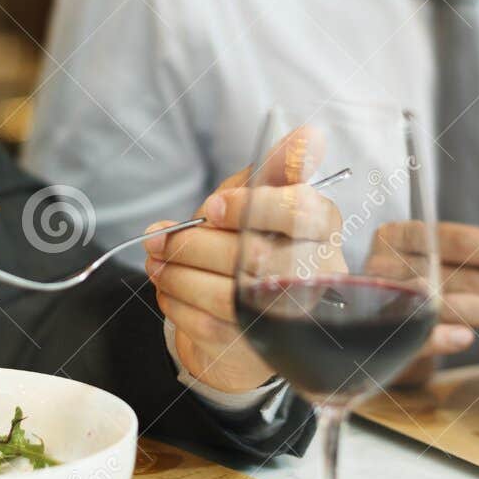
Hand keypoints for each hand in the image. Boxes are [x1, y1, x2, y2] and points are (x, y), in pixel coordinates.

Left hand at [142, 135, 334, 392]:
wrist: (257, 304)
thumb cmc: (261, 235)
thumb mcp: (267, 193)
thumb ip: (278, 165)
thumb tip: (308, 136)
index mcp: (323, 224)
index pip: (299, 213)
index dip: (251, 207)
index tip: (213, 205)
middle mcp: (317, 272)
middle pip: (255, 257)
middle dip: (194, 245)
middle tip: (157, 237)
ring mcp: (291, 314)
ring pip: (227, 295)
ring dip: (178, 275)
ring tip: (156, 260)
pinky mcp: (259, 343)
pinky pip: (209, 323)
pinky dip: (178, 302)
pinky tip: (169, 287)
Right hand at [368, 222, 478, 385]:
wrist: (359, 335)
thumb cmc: (405, 293)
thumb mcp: (435, 266)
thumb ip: (468, 253)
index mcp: (400, 237)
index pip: (454, 239)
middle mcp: (384, 264)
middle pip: (457, 273)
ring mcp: (376, 300)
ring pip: (442, 303)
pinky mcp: (375, 339)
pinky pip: (409, 337)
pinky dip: (438, 338)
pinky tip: (466, 339)